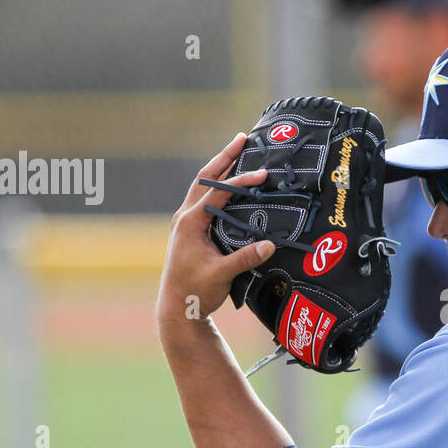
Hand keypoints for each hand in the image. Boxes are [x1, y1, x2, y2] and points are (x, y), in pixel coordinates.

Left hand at [157, 132, 275, 330]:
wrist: (176, 309)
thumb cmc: (195, 291)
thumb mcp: (222, 275)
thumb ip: (245, 259)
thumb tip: (271, 245)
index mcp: (190, 223)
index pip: (218, 193)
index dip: (240, 180)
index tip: (262, 173)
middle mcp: (185, 218)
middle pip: (205, 178)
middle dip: (225, 157)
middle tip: (243, 138)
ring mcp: (185, 223)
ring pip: (202, 186)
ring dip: (219, 168)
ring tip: (237, 153)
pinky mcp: (189, 231)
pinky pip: (204, 200)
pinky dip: (217, 186)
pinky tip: (228, 185)